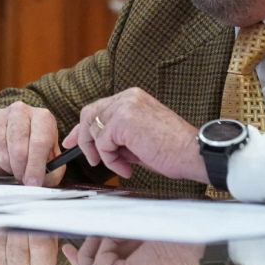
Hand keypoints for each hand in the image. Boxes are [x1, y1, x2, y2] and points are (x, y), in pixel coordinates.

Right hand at [0, 102, 63, 185]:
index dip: (36, 167)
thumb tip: (37, 182)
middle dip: (20, 170)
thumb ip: (52, 172)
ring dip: (6, 167)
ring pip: (0, 152)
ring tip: (12, 166)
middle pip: (18, 148)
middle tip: (22, 178)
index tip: (33, 183)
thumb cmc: (35, 148)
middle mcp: (19, 110)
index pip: (40, 142)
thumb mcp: (51, 159)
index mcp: (42, 116)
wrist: (14, 134)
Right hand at [61, 237, 202, 264]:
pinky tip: (127, 239)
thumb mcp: (135, 253)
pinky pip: (100, 260)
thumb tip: (88, 244)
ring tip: (119, 234)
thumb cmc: (173, 245)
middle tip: (92, 235)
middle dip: (86, 256)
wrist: (196, 245)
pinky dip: (109, 243)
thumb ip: (113, 255)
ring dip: (101, 246)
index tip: (68, 250)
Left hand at [62, 88, 205, 182]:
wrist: (193, 154)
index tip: (72, 141)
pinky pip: (103, 144)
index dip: (81, 127)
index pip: (97, 108)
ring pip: (94, 131)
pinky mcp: (123, 120)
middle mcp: (127, 97)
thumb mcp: (137, 140)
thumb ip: (116, 136)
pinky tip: (127, 167)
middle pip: (88, 115)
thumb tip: (95, 146)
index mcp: (132, 98)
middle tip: (92, 160)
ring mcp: (124, 106)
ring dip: (104, 154)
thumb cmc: (171, 150)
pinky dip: (110, 160)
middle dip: (84, 140)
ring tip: (122, 165)